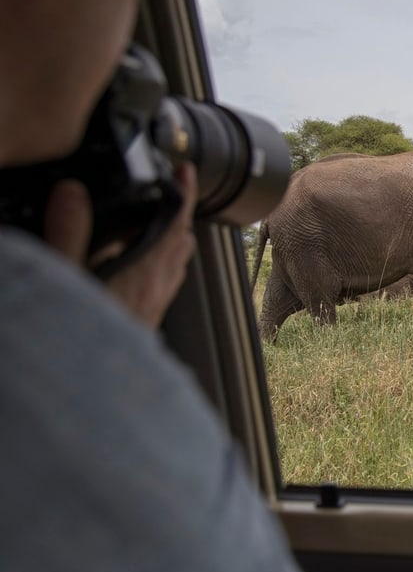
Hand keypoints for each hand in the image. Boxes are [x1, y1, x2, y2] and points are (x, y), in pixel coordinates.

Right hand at [43, 163, 198, 327]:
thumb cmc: (81, 341)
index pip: (175, 225)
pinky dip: (153, 269)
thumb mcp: (67, 279)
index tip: (187, 173)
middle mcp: (158, 291)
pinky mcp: (142, 325)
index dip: (182, 195)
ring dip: (166, 245)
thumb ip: (69, 235)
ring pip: (172, 268)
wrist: (93, 398)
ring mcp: (153, 310)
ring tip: (150, 228)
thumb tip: (73, 192)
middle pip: (179, 246)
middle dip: (175, 220)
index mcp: (146, 275)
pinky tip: (132, 272)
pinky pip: (159, 288)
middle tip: (167, 198)